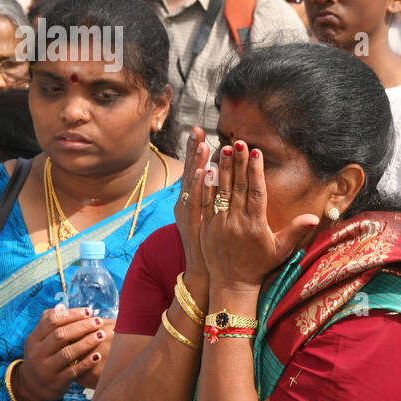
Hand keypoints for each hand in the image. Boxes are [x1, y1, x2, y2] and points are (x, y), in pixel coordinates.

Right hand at [15, 307, 110, 400]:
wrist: (32, 386)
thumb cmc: (42, 356)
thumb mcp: (39, 340)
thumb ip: (48, 323)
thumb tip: (62, 306)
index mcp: (33, 339)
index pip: (51, 321)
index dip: (71, 314)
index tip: (88, 311)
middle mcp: (37, 353)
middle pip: (60, 335)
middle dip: (82, 327)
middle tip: (98, 321)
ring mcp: (46, 369)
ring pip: (68, 353)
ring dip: (87, 343)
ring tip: (101, 335)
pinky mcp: (56, 382)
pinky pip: (73, 371)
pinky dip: (86, 363)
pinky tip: (98, 356)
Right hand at [175, 127, 212, 278]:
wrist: (207, 272)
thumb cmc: (211, 244)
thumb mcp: (205, 217)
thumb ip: (209, 195)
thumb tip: (214, 173)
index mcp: (190, 200)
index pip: (193, 169)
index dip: (194, 150)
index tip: (198, 129)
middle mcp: (186, 204)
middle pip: (190, 172)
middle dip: (192, 150)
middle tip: (196, 128)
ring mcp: (189, 214)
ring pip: (192, 184)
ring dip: (196, 163)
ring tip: (201, 144)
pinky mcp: (194, 225)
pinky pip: (195, 202)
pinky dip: (196, 186)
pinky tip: (200, 171)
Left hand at [200, 140, 319, 288]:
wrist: (232, 284)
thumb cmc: (259, 266)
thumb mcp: (281, 250)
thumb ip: (295, 231)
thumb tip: (314, 217)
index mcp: (255, 225)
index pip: (255, 192)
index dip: (255, 171)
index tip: (256, 152)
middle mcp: (236, 222)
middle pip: (237, 187)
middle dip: (238, 163)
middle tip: (238, 142)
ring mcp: (219, 224)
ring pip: (220, 191)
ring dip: (221, 169)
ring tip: (222, 148)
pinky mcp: (206, 227)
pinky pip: (205, 202)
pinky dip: (205, 185)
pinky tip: (206, 169)